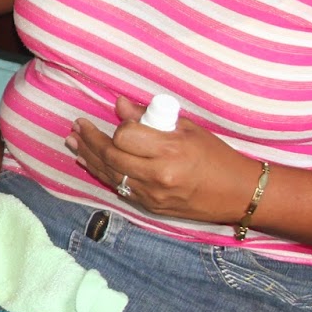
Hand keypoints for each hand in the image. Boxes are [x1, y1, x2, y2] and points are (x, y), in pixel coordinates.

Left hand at [66, 95, 257, 224]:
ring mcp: (152, 194)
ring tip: (72, 141)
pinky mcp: (150, 207)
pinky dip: (101, 173)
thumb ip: (151, 118)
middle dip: (90, 140)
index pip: (126, 136)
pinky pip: (118, 188)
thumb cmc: (216, 155)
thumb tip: (119, 105)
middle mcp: (159, 175)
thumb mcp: (188, 130)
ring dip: (88, 156)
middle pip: (111, 156)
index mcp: (170, 151)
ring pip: (110, 174)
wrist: (239, 194)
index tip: (119, 120)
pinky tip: (87, 161)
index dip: (119, 127)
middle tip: (77, 126)